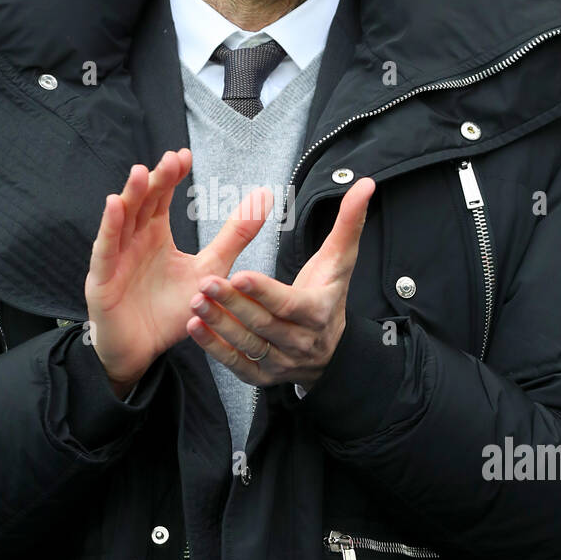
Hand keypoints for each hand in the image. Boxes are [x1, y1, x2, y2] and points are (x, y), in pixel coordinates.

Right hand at [84, 149, 275, 389]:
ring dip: (130, 196)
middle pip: (142, 203)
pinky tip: (114, 206)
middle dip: (155, 181)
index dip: (171, 176)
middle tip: (171, 160)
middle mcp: (133, 241)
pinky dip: (109, 228)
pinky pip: (105, 250)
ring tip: (141, 173)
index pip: (161, 198)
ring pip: (121, 221)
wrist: (143, 352)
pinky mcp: (102, 280)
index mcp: (154, 235)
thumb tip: (264, 198)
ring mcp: (114, 258)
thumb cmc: (170, 310)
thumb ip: (234, 235)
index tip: (185, 156)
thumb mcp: (210, 269)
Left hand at [185, 176, 375, 388]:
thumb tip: (365, 183)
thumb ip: (349, 222)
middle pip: (264, 324)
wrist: (329, 351)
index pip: (290, 304)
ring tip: (195, 301)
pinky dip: (214, 348)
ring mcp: (280, 362)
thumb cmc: (328, 294)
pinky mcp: (261, 376)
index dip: (264, 292)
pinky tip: (195, 327)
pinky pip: (235, 363)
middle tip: (205, 283)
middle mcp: (300, 342)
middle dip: (233, 304)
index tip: (239, 275)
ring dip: (219, 324)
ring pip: (247, 344)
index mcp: (319, 312)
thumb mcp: (340, 261)